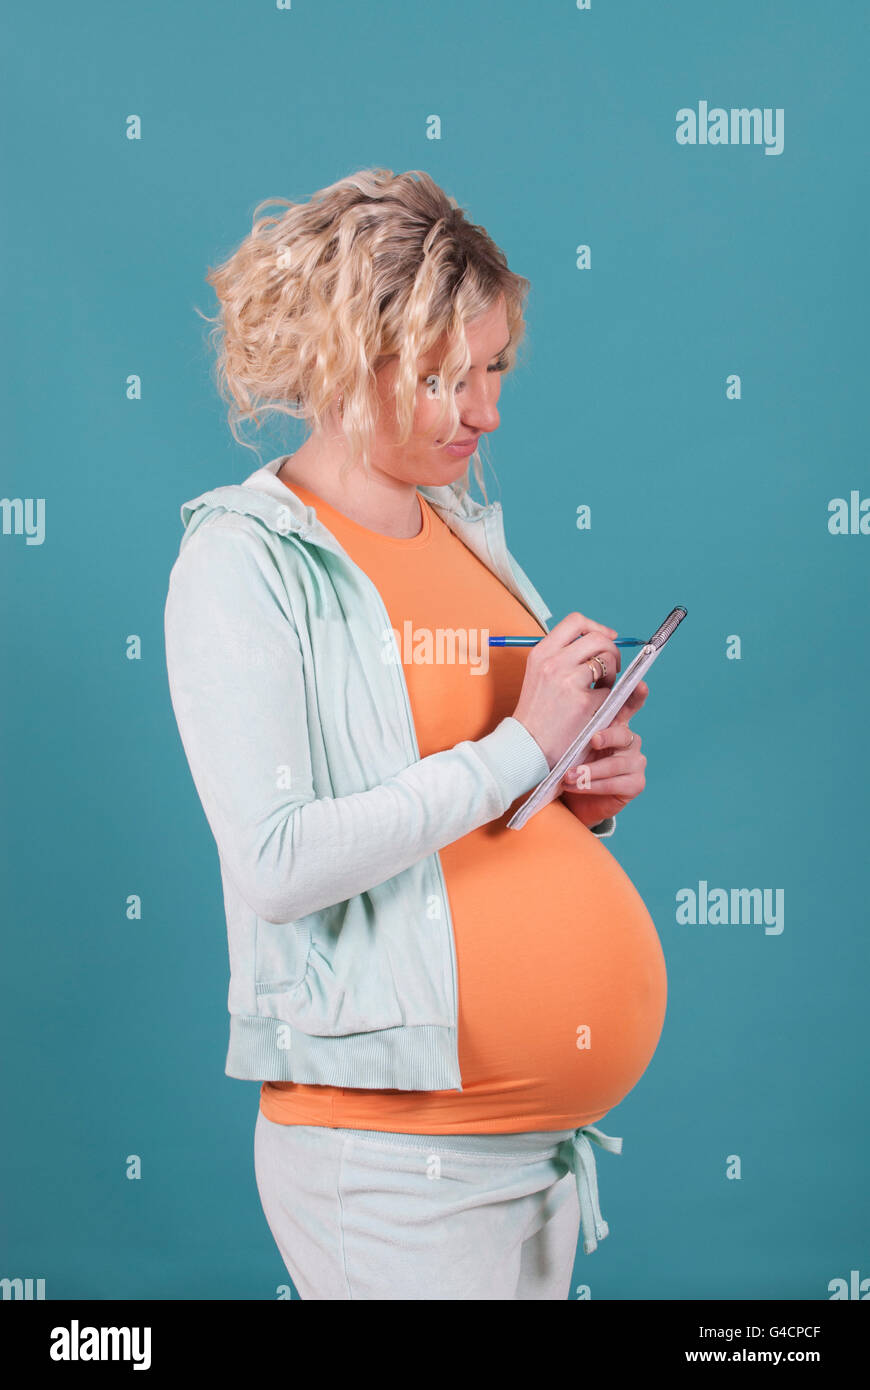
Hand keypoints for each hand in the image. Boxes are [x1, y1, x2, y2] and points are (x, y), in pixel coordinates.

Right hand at [511, 612, 622, 767]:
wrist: (526, 746)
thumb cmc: (536, 712)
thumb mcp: (538, 674)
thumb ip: (562, 655)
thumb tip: (598, 637)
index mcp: (541, 652)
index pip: (575, 622)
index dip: (596, 627)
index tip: (607, 637)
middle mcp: (553, 662)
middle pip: (597, 638)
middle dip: (611, 650)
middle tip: (611, 666)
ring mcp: (569, 681)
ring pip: (607, 661)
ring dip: (612, 674)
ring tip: (601, 688)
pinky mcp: (584, 702)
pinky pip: (610, 690)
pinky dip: (608, 698)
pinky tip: (596, 708)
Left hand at [559, 681, 648, 827]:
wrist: (571, 799)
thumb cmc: (570, 764)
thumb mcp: (569, 742)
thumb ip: (577, 726)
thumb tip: (567, 703)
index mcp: (615, 724)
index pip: (629, 705)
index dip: (637, 695)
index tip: (640, 685)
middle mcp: (629, 740)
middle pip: (622, 734)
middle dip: (606, 737)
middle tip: (592, 740)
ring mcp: (636, 761)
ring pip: (616, 763)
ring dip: (589, 770)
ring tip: (569, 775)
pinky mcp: (636, 783)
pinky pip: (615, 783)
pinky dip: (593, 786)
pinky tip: (577, 787)